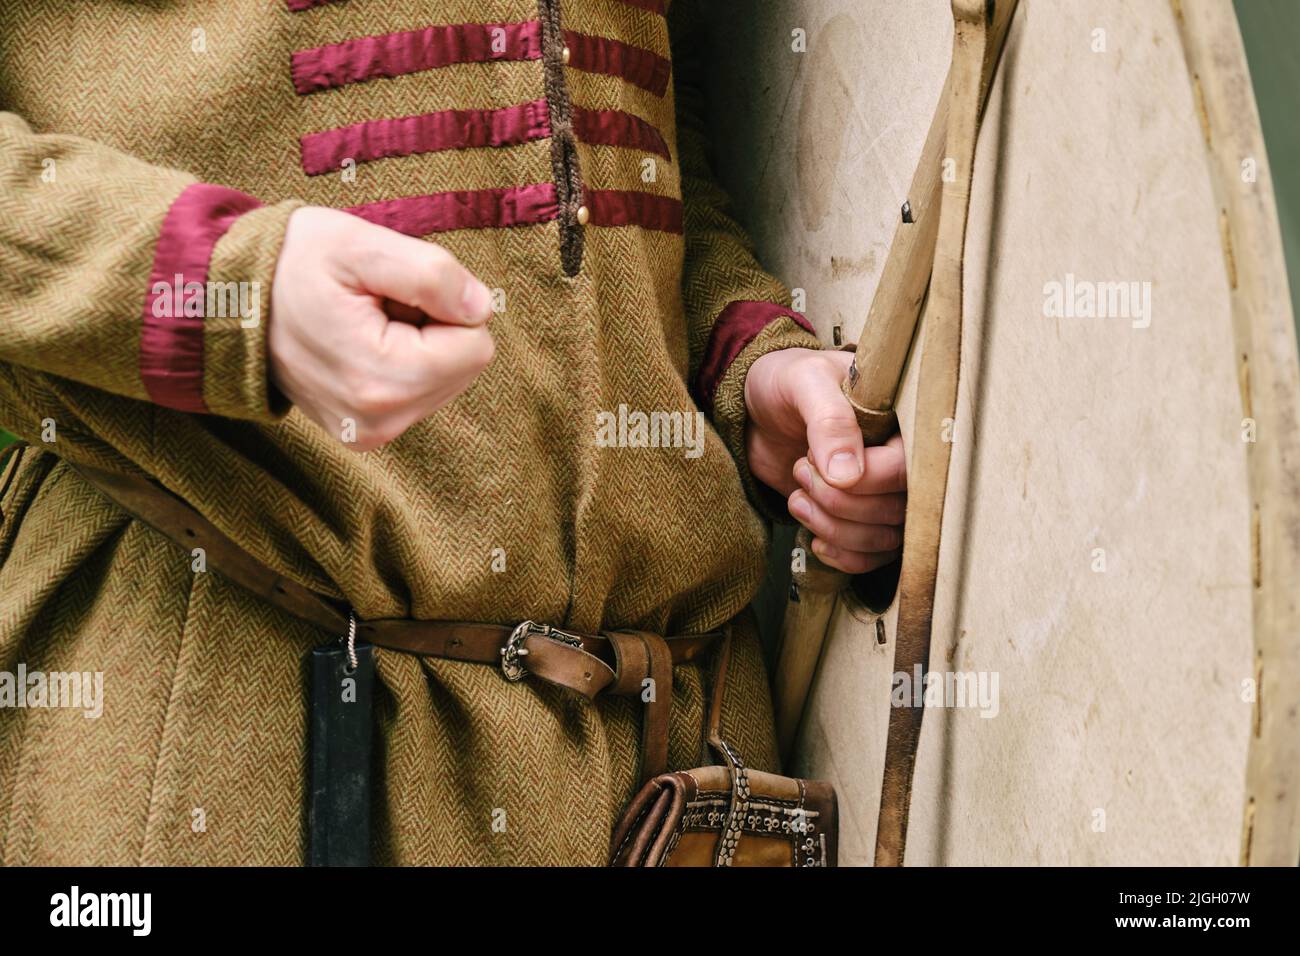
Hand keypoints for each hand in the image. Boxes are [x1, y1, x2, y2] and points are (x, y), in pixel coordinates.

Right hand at [269, 207, 494, 450]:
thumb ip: (432, 274)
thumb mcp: (360, 245)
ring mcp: (371, 433)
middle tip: (374, 306)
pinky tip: (357, 343)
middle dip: (432, 327)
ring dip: (417, 343)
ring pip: (447, 379)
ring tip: (362, 323)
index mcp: (382, 380)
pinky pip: (420, 392)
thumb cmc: (291, 263)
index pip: (476, 344)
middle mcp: (379, 421)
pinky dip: (400, 363)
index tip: (392, 293)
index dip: (445, 305)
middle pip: (465, 366)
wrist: (228, 299)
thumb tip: (481, 308)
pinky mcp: (366, 433)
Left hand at [744, 348, 905, 573]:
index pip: (906, 470)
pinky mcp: (861, 518)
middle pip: (896, 511)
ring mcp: (883, 493)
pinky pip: (871, 557)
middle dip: (838, 502)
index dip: (862, 479)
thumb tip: (849, 476)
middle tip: (799, 469)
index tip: (813, 458)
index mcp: (901, 421)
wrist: (757, 409)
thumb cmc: (785, 382)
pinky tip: (814, 535)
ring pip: (884, 539)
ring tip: (798, 497)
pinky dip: (842, 555)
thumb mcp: (804, 382)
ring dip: (834, 529)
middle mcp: (901, 460)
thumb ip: (829, 420)